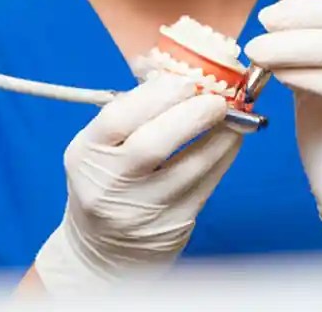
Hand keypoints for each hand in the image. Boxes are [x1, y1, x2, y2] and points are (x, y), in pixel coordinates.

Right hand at [33, 73, 241, 294]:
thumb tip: (177, 72)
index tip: (185, 81)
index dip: (156, 95)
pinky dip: (223, 158)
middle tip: (216, 100)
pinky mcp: (173, 226)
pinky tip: (231, 141)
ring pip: (190, 166)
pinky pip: (207, 186)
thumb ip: (133, 112)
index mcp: (86, 155)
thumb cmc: (107, 182)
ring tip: (234, 117)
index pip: (118, 118)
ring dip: (220, 136)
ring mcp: (142, 210)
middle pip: (153, 144)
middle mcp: (109, 185)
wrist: (103, 250)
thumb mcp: (101, 146)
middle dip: (192, 115)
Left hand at [245, 0, 321, 279]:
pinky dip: (306, 75)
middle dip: (300, 20)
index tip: (269, 14)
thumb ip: (305, 55)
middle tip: (260, 28)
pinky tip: (279, 76)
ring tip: (259, 53)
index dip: (308, 6)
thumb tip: (278, 20)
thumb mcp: (314, 86)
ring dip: (295, 46)